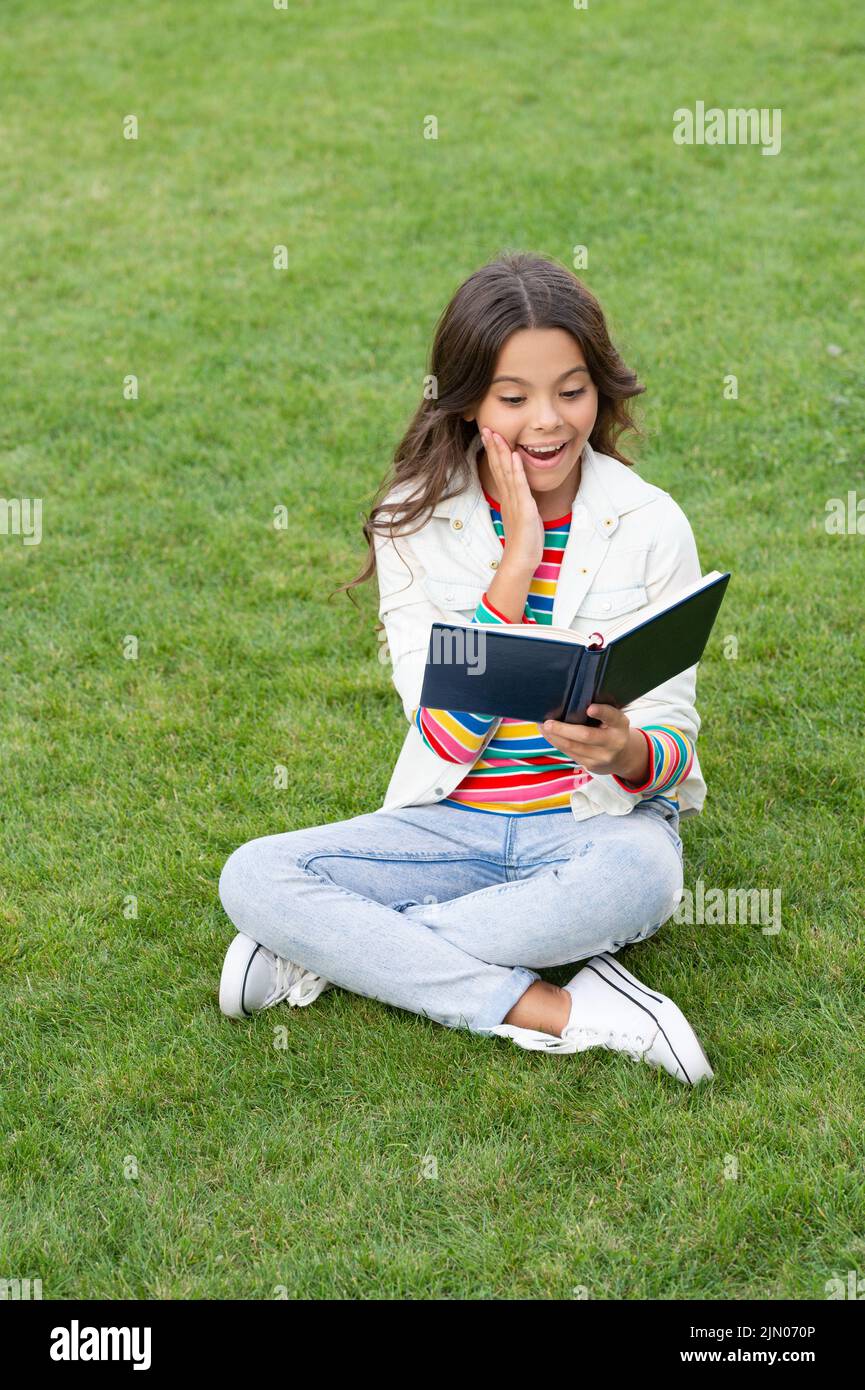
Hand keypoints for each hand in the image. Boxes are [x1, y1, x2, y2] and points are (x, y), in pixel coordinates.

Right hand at [480, 427, 544, 574]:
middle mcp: (509, 497)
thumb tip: (522, 496)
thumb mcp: (523, 518)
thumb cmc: (523, 543)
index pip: (499, 470)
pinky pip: (519, 486)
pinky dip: (516, 470)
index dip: (494, 452)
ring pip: (506, 472)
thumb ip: (521, 504)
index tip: (489, 436)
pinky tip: (513, 455)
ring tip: (496, 435)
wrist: (521, 562)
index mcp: (508, 498)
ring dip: (501, 453)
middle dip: (493, 447)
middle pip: (498, 468)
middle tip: (486, 428)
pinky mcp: (524, 509)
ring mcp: (515, 502)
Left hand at [541, 704, 649, 782]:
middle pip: (585, 736)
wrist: (623, 758)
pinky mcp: (590, 765)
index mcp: (620, 725)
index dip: (601, 712)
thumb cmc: (613, 730)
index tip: (590, 708)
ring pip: (573, 747)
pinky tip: (548, 735)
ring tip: (542, 726)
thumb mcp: (614, 719)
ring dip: (554, 737)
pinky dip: (556, 743)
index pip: (612, 717)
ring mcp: (601, 756)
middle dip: (563, 729)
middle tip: (548, 722)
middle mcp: (613, 742)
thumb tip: (572, 699)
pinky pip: (569, 753)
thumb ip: (601, 712)